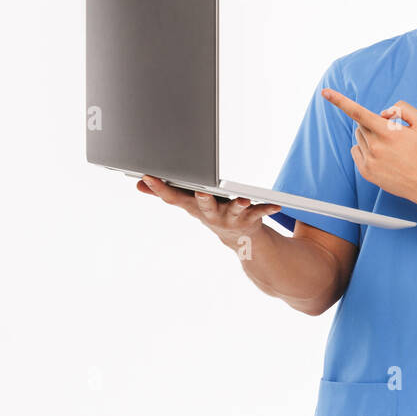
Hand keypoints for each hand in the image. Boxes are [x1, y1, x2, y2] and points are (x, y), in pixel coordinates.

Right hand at [138, 175, 283, 248]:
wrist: (238, 239)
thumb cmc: (211, 212)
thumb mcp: (188, 203)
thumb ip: (164, 192)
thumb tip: (139, 184)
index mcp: (194, 207)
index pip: (173, 198)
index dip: (159, 188)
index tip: (148, 175)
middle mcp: (211, 214)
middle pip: (205, 205)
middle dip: (202, 198)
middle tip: (201, 190)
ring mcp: (231, 218)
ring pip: (234, 209)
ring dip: (238, 204)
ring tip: (243, 199)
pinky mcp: (250, 218)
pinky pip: (260, 211)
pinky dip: (268, 208)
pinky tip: (278, 205)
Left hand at [321, 88, 416, 208]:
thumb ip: (403, 109)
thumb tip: (382, 113)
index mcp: (389, 133)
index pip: (359, 112)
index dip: (340, 100)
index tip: (325, 92)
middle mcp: (376, 147)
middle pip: (361, 123)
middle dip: (373, 122)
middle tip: (392, 132)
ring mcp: (369, 161)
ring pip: (359, 136)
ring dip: (369, 135)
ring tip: (390, 146)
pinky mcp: (366, 172)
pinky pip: (356, 150)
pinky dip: (365, 148)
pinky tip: (381, 155)